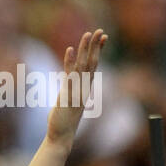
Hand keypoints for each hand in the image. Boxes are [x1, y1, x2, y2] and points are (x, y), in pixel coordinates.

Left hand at [47, 28, 107, 145]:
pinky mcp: (67, 95)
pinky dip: (69, 62)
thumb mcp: (69, 101)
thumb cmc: (63, 120)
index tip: (103, 36)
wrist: (61, 136)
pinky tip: (69, 50)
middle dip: (96, 45)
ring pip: (83, 65)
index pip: (94, 65)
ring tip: (88, 34)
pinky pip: (69, 75)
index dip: (98, 50)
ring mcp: (77, 91)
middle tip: (100, 30)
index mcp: (85, 87)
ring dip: (85, 49)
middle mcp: (84, 87)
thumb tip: (71, 82)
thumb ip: (71, 90)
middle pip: (92, 62)